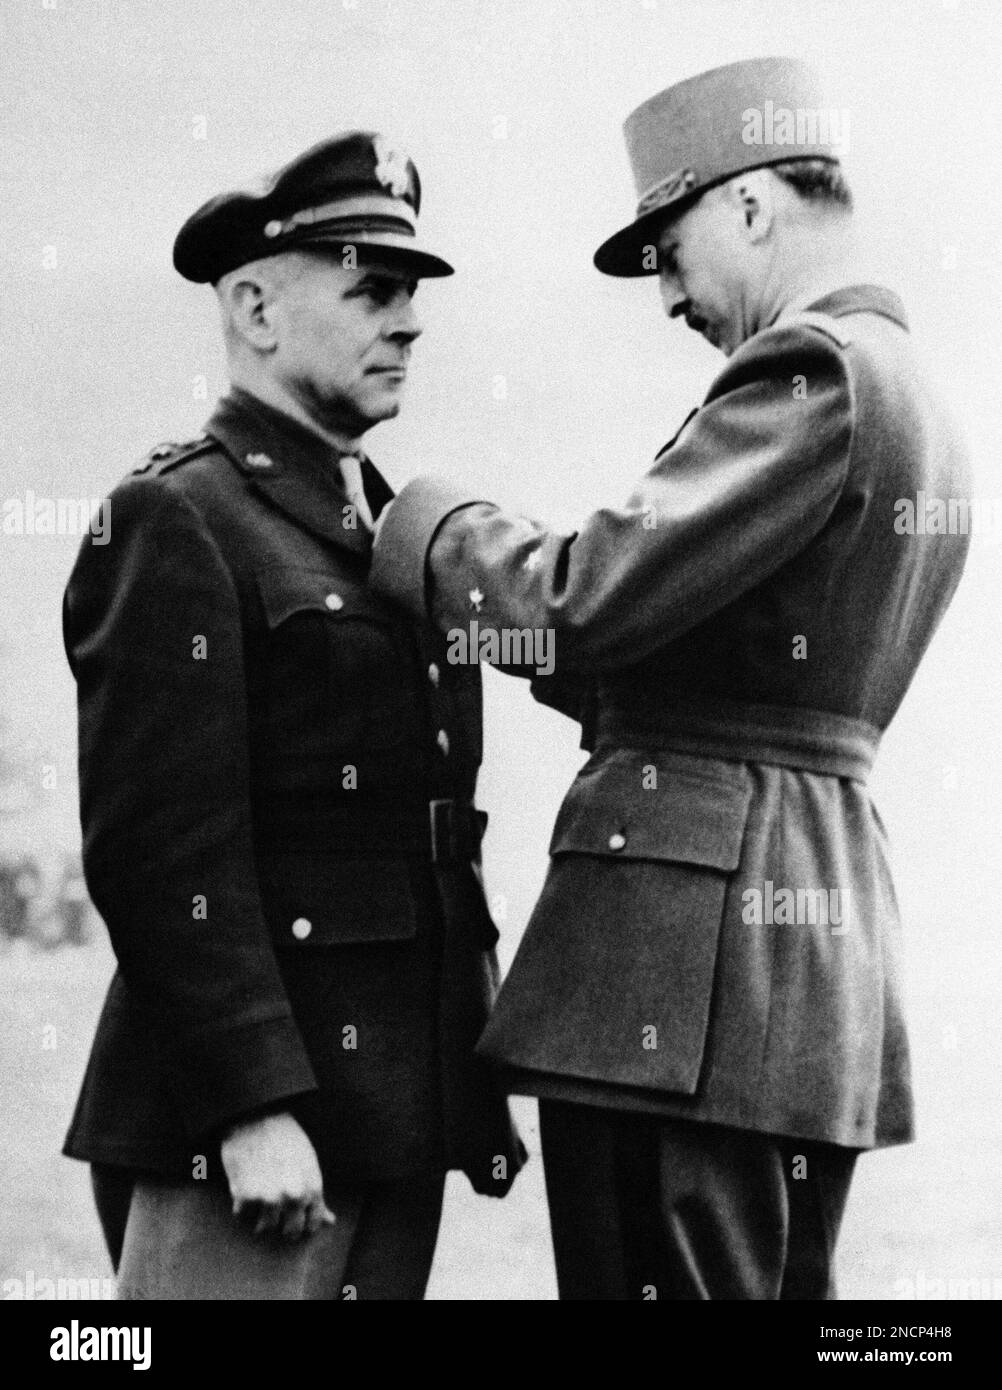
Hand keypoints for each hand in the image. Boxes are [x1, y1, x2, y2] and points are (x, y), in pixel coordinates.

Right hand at [220, 1111, 334, 1240]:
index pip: (312, 1225)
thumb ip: (317, 1195)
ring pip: (264, 1228)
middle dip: (282, 1224)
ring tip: (259, 1194)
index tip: (294, 1218)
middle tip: (275, 1210)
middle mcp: (293, 1197)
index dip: (303, 1223)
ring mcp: (268, 1198)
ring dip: (260, 1216)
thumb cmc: (285, 1136)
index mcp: (312, 1188)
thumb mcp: (308, 1162)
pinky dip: (241, 1204)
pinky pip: (242, 1215)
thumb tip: (330, 1221)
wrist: (256, 1115)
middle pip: (290, 1232)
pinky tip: (244, 1185)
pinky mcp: (245, 1196)